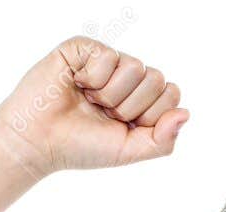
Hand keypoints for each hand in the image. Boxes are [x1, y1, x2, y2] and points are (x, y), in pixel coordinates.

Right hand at [0, 37, 188, 176]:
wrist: (39, 140)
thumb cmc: (81, 147)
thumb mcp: (128, 151)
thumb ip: (162, 140)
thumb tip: (186, 113)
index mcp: (141, 100)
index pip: (171, 94)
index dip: (150, 116)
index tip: (123, 126)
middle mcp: (127, 77)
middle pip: (157, 79)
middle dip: (129, 107)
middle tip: (102, 114)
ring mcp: (107, 60)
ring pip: (136, 67)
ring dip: (110, 94)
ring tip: (89, 100)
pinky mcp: (86, 47)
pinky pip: (108, 56)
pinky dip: (92, 78)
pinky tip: (76, 83)